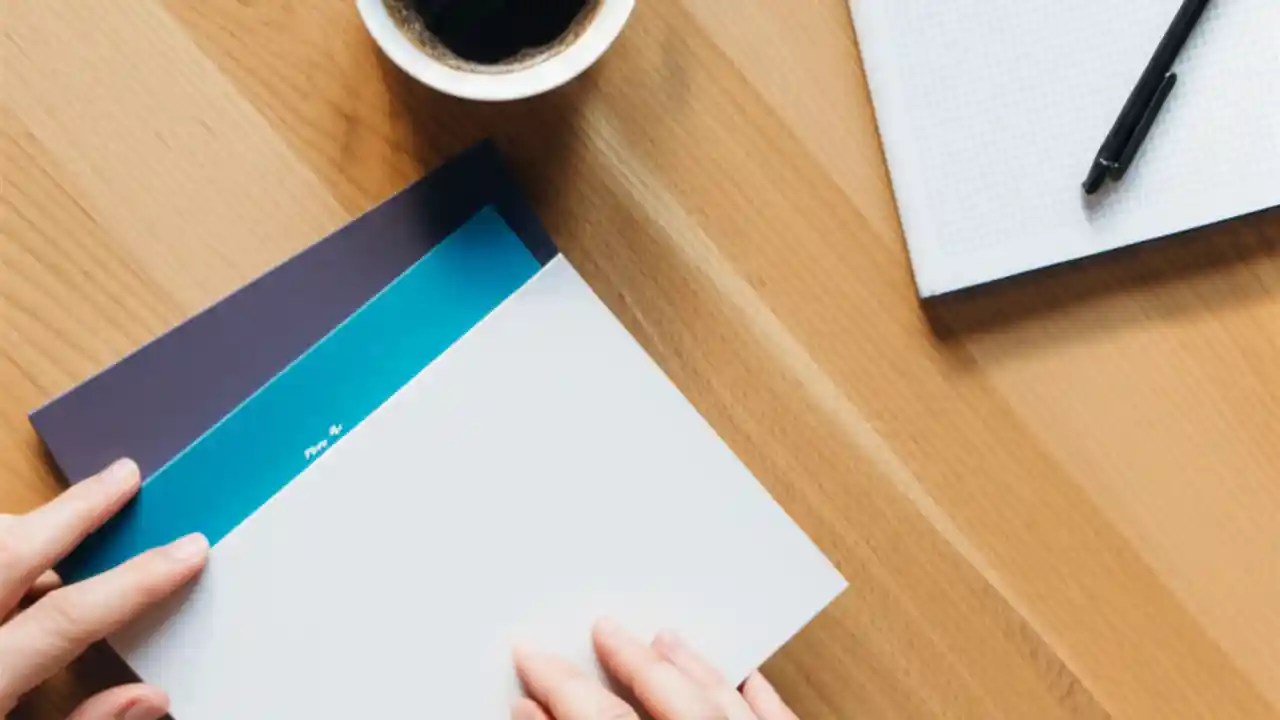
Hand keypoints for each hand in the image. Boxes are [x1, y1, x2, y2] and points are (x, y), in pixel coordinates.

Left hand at [0, 459, 208, 718]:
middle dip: (72, 509)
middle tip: (124, 476)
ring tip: (72, 516)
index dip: (136, 580)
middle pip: (8, 550)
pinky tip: (25, 575)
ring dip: (25, 527)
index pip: (68, 616)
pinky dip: (4, 555)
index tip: (190, 550)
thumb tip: (151, 697)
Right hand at [513, 619, 799, 719]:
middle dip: (622, 657)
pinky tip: (748, 677)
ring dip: (690, 665)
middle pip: (660, 693)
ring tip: (665, 638)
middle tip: (596, 627)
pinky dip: (759, 697)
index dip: (557, 685)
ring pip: (721, 697)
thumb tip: (529, 711)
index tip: (528, 658)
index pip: (597, 716)